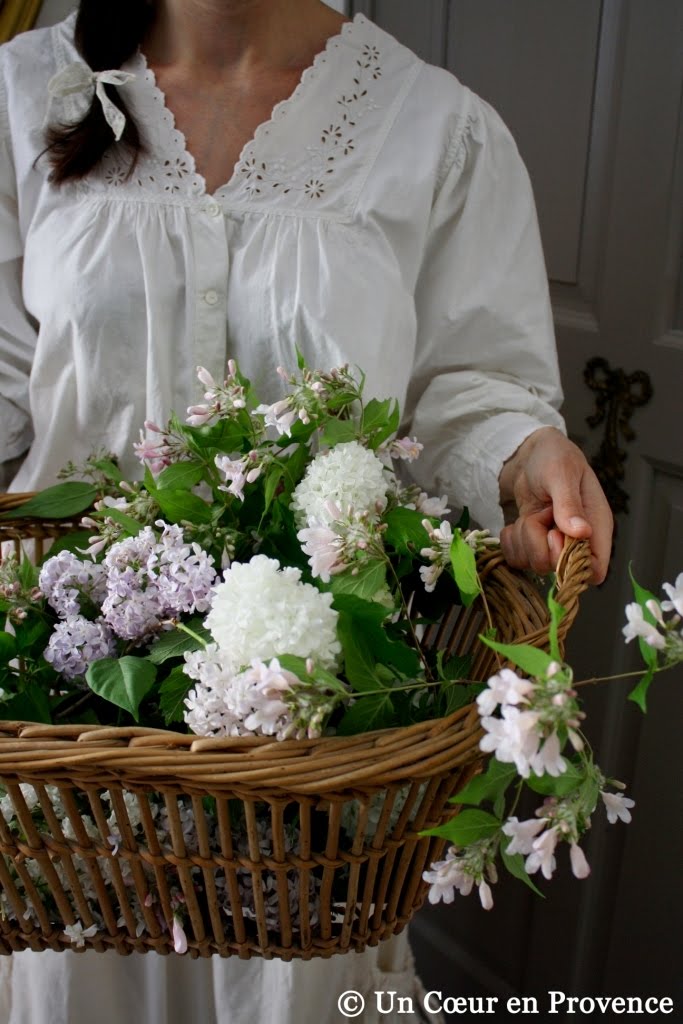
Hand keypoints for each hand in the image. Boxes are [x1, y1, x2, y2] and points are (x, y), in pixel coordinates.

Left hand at [498, 427, 612, 583]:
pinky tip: (518, 520)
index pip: (595, 570)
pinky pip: (516, 559)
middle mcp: (578, 541)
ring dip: (523, 538)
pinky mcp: (533, 545)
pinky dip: (511, 541)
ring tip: (532, 512)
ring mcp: (554, 545)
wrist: (529, 455)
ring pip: (534, 565)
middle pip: (558, 571)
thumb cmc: (553, 457)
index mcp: (596, 525)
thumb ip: (569, 504)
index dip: (572, 563)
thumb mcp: (561, 474)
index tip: (555, 535)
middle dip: (539, 543)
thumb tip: (582, 533)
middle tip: (540, 514)